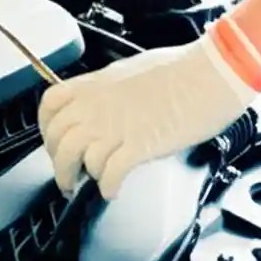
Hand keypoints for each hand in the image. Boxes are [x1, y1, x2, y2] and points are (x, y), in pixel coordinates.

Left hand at [37, 29, 260, 198]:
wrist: (214, 70)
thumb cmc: (183, 69)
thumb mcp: (133, 72)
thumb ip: (111, 92)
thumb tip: (106, 104)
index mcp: (95, 85)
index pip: (50, 106)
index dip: (47, 129)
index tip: (54, 143)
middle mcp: (98, 105)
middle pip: (58, 139)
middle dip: (58, 162)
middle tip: (67, 175)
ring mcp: (116, 126)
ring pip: (74, 158)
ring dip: (73, 178)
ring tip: (81, 188)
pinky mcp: (138, 145)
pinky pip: (109, 173)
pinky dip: (106, 187)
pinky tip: (112, 191)